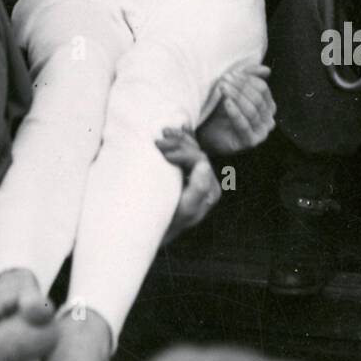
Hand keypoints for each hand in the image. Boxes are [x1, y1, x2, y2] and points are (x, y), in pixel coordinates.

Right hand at [156, 127, 220, 242]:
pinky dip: (183, 139)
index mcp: (210, 191)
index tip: (161, 151)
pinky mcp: (187, 175)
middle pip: (196, 153)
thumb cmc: (166, 223)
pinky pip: (187, 151)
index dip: (182, 152)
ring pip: (192, 149)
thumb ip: (198, 189)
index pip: (200, 161)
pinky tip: (179, 127)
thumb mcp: (184, 210)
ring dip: (179, 138)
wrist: (150, 233)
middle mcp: (208, 183)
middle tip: (158, 139)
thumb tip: (205, 164)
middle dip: (178, 143)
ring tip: (164, 131)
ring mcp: (198, 178)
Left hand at [197, 65, 275, 155]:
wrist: (207, 132)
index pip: (262, 88)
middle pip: (258, 98)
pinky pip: (244, 125)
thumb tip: (267, 70)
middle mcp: (268, 120)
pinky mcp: (250, 142)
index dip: (247, 79)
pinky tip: (226, 103)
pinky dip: (235, 113)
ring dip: (236, 97)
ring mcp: (261, 132)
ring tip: (222, 88)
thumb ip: (250, 77)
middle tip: (224, 79)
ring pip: (252, 110)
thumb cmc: (222, 110)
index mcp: (268, 106)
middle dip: (240, 87)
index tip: (231, 73)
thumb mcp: (235, 89)